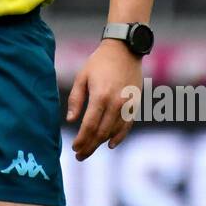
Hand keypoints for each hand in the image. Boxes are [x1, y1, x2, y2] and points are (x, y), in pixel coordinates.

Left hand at [66, 38, 142, 158]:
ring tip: (90, 150)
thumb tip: (70, 120)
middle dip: (90, 146)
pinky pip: (127, 125)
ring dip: (101, 143)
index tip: (74, 147)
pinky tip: (111, 144)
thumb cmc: (99, 62)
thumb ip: (75, 99)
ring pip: (114, 131)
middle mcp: (116, 103)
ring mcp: (127, 104)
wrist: (125, 49)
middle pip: (101, 132)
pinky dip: (119, 136)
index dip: (81, 139)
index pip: (89, 125)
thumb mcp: (82, 77)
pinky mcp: (135, 104)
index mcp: (100, 96)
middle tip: (80, 156)